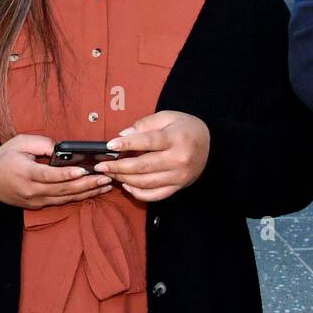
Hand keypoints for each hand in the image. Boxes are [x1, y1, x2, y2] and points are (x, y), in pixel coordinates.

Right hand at [0, 134, 113, 209]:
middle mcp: (31, 190)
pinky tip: (90, 191)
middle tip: (105, 178)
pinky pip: (60, 201)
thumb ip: (40, 143)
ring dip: (86, 192)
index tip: (83, 170)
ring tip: (105, 186)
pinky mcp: (37, 205)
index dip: (67, 174)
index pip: (49, 175)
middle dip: (86, 184)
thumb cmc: (2, 159)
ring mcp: (35, 200)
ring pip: (65, 198)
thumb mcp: (18, 143)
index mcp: (26, 173)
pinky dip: (76, 197)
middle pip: (63, 189)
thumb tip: (61, 148)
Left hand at [94, 110, 210, 201]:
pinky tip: (126, 185)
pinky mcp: (178, 187)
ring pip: (145, 183)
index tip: (109, 145)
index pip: (147, 142)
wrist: (211, 144)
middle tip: (101, 166)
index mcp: (176, 138)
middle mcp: (178, 160)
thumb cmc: (185, 128)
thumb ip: (144, 125)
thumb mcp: (168, 117)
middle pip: (143, 167)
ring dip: (123, 179)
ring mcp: (179, 176)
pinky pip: (155, 195)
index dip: (127, 144)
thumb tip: (123, 135)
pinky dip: (138, 193)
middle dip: (118, 167)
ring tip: (110, 173)